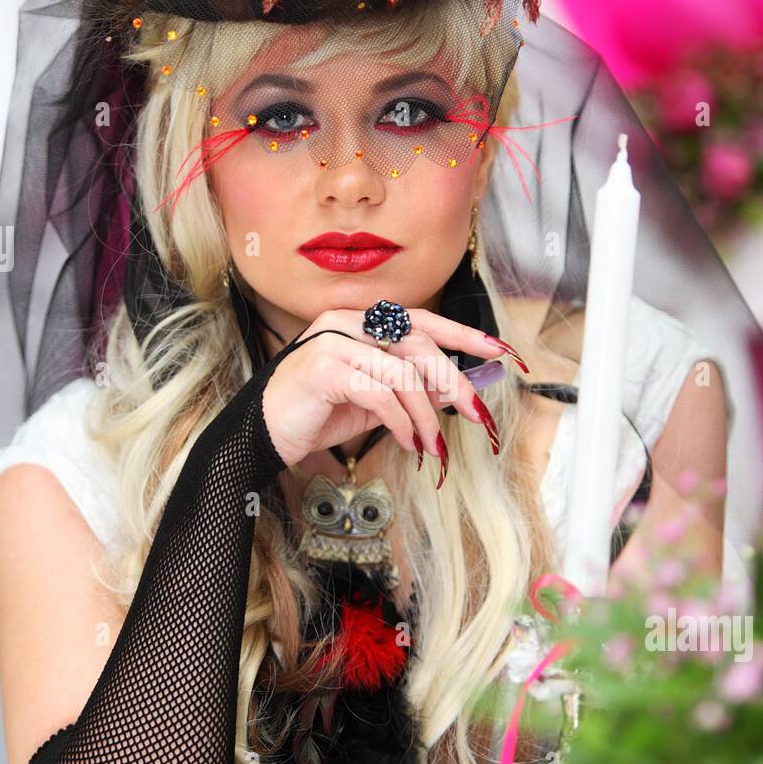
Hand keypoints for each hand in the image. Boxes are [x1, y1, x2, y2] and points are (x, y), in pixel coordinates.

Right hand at [262, 306, 520, 470]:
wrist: (264, 435)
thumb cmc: (317, 414)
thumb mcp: (375, 402)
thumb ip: (411, 389)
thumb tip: (455, 386)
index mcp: (359, 321)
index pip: (420, 319)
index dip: (462, 332)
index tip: (498, 350)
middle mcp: (346, 322)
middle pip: (418, 345)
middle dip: (454, 382)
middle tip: (476, 415)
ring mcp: (333, 341)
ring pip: (403, 373)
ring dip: (426, 415)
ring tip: (430, 444)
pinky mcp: (324, 368)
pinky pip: (380, 394)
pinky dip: (401, 422)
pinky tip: (405, 441)